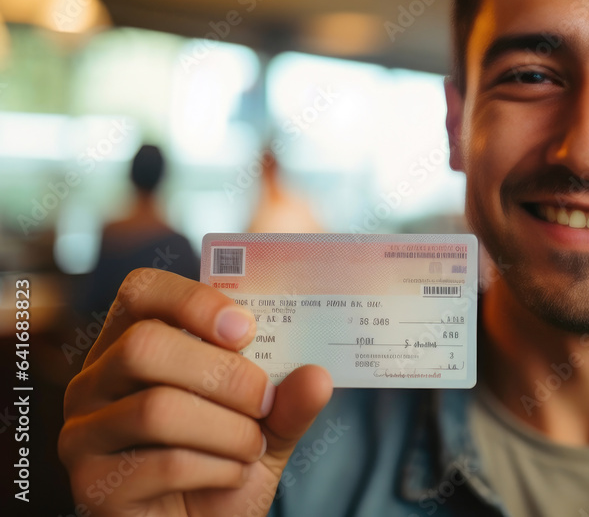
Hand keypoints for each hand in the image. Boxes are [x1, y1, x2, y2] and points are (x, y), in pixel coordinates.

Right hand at [59, 269, 333, 515]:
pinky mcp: (92, 484)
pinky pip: (164, 464)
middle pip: (145, 346)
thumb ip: (289, 398)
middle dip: (223, 373)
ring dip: (228, 429)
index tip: (245, 328)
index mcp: (132, 340)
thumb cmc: (225, 461)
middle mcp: (96, 380)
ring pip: (157, 409)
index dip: (192, 300)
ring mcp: (84, 432)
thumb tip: (317, 376)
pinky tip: (230, 475)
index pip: (141, 291)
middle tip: (263, 399)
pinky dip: (218, 469)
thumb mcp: (268, 422)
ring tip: (252, 445)